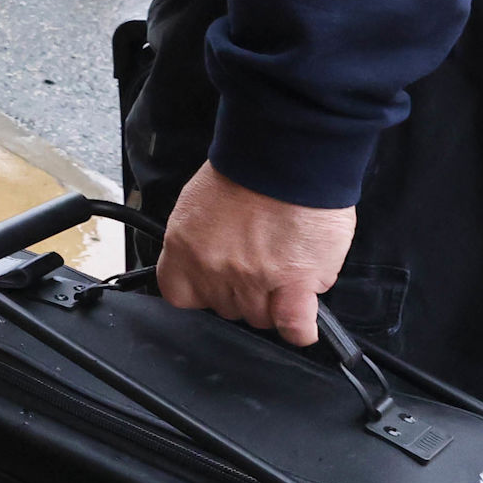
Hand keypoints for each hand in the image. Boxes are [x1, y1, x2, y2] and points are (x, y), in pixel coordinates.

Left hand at [153, 164, 354, 344]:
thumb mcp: (199, 203)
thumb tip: (217, 258)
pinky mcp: (295, 283)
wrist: (288, 155)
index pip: (179, 294)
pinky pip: (295, 325)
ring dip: (274, 301)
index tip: (214, 282)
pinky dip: (300, 327)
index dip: (201, 291)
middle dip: (242, 291)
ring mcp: (254, 280)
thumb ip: (203, 239)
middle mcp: (214, 269)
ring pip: (261, 316)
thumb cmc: (248, 169)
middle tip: (260, 262)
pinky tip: (303, 320)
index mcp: (184, 246)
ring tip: (287, 267)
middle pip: (227, 307)